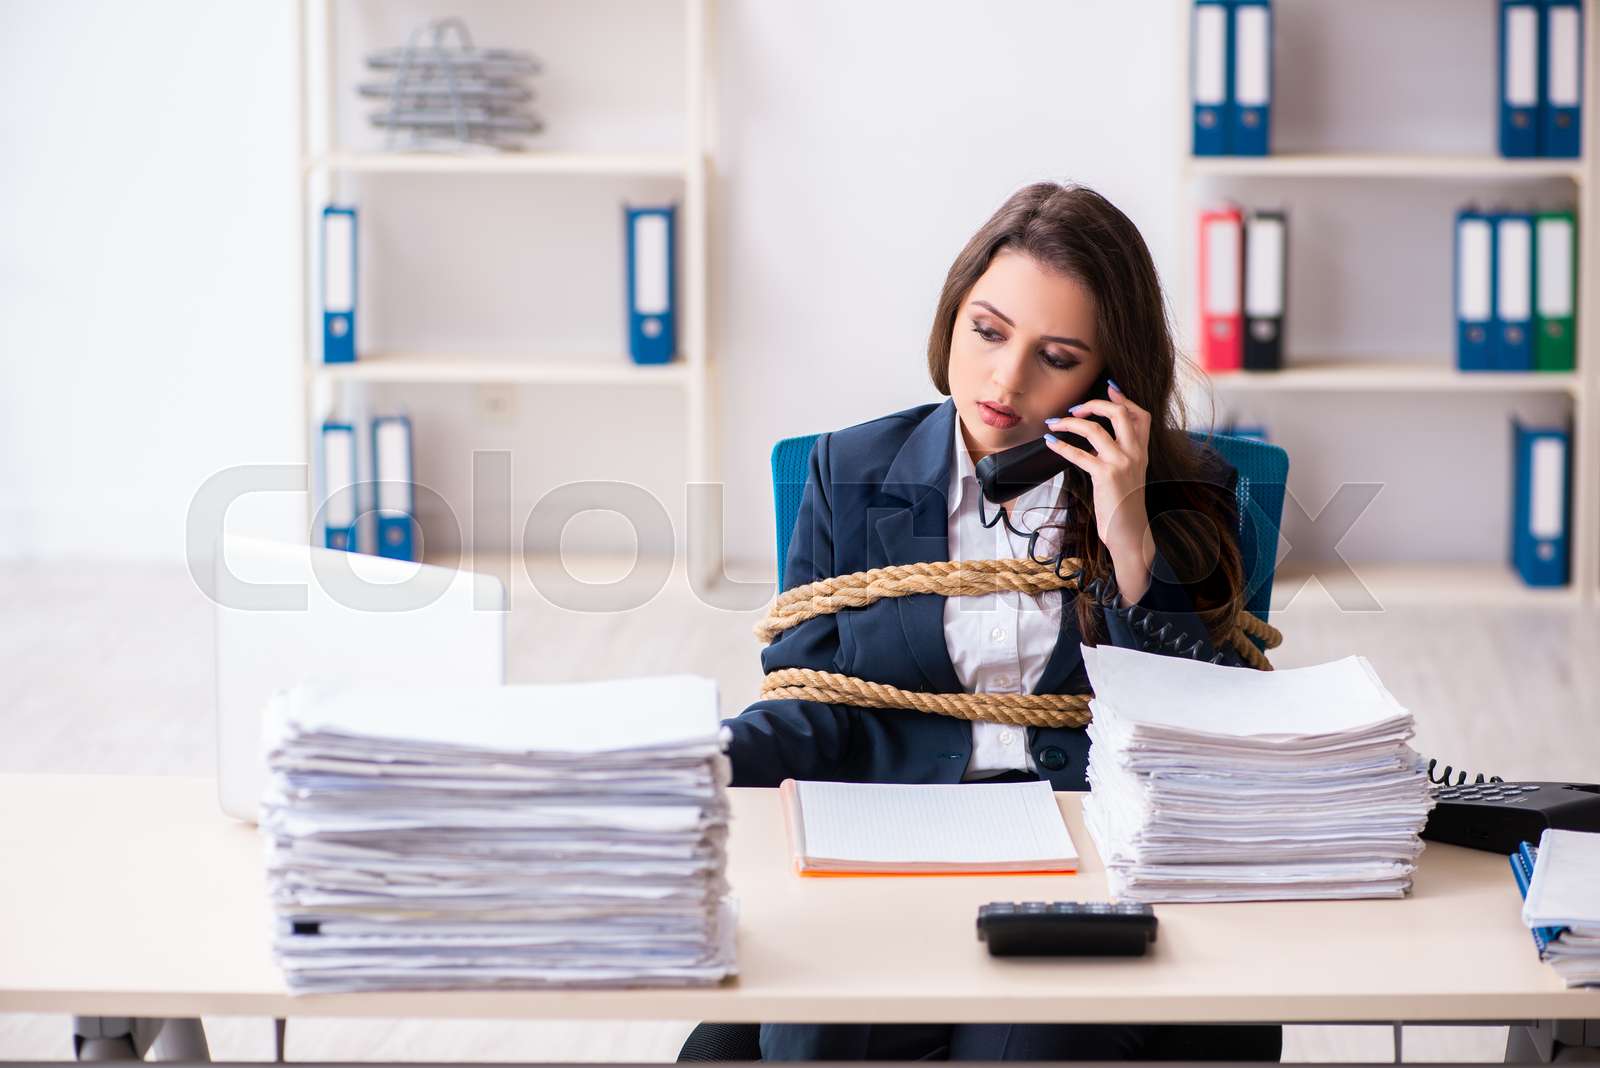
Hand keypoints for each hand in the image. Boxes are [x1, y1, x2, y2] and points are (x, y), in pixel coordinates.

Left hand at [1042, 380, 1154, 600]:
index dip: (1124, 398)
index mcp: (1142, 451)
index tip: (1108, 387)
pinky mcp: (1106, 476)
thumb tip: (1097, 435)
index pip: (1141, 414)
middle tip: (1075, 409)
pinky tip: (1050, 443)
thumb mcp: (1129, 474)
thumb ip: (1119, 453)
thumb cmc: (1124, 504)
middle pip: (1119, 413)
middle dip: (1094, 404)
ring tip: (1053, 424)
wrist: (1129, 532)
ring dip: (1069, 423)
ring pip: (1095, 429)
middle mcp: (1135, 453)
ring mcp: (1122, 463)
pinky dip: (1061, 446)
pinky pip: (1079, 454)